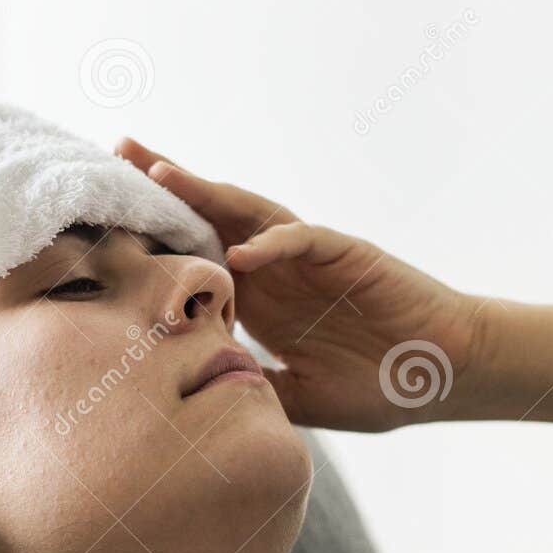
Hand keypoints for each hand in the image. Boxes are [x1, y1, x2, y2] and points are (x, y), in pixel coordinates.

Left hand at [116, 138, 482, 431]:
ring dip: (206, 193)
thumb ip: (255, 390)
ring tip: (159, 172)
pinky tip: (241, 252)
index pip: (200, 257)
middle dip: (167, 187)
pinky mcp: (349, 254)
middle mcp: (279, 270)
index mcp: (263, 301)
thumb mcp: (299, 399)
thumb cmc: (380, 386)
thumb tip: (198, 402)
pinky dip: (274, 243)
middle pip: (213, 217)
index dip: (159, 238)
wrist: (444, 376)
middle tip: (116, 150)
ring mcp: (312, 258)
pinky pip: (305, 240)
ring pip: (251, 214)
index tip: (108, 223)